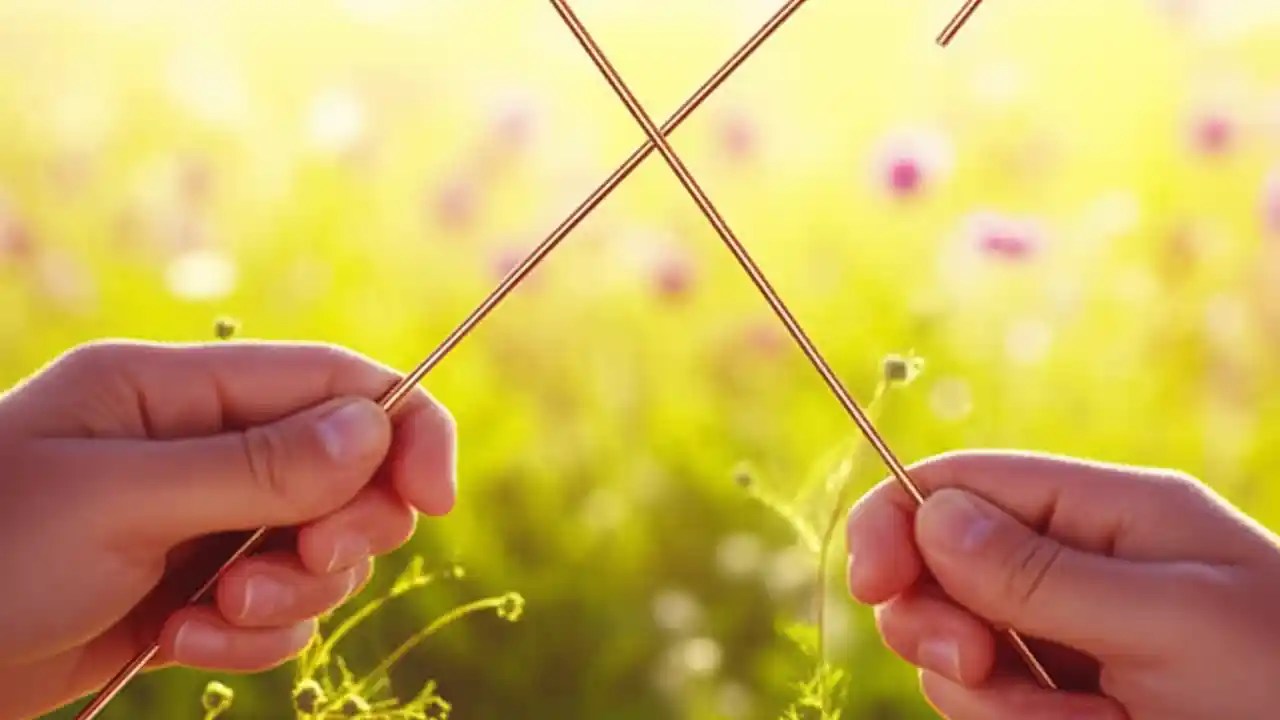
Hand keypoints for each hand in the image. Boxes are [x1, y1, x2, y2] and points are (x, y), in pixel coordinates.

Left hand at [0, 341, 455, 718]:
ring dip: (287, 595)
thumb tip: (374, 428)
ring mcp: (201, 521)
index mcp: (177, 389)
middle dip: (341, 528)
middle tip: (306, 564)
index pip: (331, 381)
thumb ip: (253, 464)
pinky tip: (180, 644)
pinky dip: (251, 636)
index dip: (402, 427)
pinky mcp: (195, 590)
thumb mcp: (117, 501)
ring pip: (316, 548)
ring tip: (210, 616)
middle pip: (344, 470)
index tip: (435, 500)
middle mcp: (200, 446)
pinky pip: (275, 609)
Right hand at [845, 451, 1279, 719]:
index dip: (898, 520)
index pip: (966, 485)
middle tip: (977, 670)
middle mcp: (1081, 568)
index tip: (870, 582)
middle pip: (942, 573)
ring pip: (962, 656)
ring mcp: (1073, 641)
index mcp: (1111, 513)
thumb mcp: (1171, 624)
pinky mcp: (1072, 704)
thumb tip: (930, 515)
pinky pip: (996, 712)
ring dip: (999, 703)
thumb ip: (1043, 573)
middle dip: (941, 624)